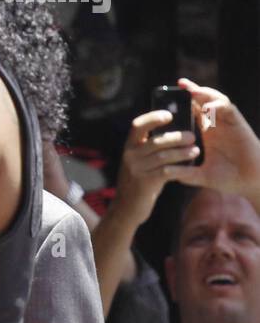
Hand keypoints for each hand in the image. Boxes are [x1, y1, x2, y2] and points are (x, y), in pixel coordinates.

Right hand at [110, 109, 197, 224]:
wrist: (126, 208)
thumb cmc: (139, 181)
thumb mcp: (140, 161)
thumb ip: (150, 147)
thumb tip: (174, 130)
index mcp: (129, 147)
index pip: (138, 126)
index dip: (153, 118)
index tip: (169, 115)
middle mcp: (130, 156)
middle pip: (155, 141)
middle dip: (175, 137)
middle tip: (192, 136)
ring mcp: (136, 169)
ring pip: (163, 156)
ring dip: (181, 153)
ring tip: (195, 151)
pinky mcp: (144, 183)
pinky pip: (166, 172)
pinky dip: (180, 169)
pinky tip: (190, 168)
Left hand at [165, 78, 259, 200]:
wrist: (251, 183)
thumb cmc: (230, 178)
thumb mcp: (203, 175)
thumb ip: (186, 173)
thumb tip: (165, 173)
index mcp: (208, 133)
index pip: (193, 113)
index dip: (182, 104)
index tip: (167, 98)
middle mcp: (218, 126)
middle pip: (204, 103)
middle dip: (193, 92)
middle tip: (179, 84)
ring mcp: (229, 124)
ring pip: (216, 102)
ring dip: (205, 95)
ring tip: (191, 91)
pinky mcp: (240, 126)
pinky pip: (229, 110)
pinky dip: (219, 106)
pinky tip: (208, 107)